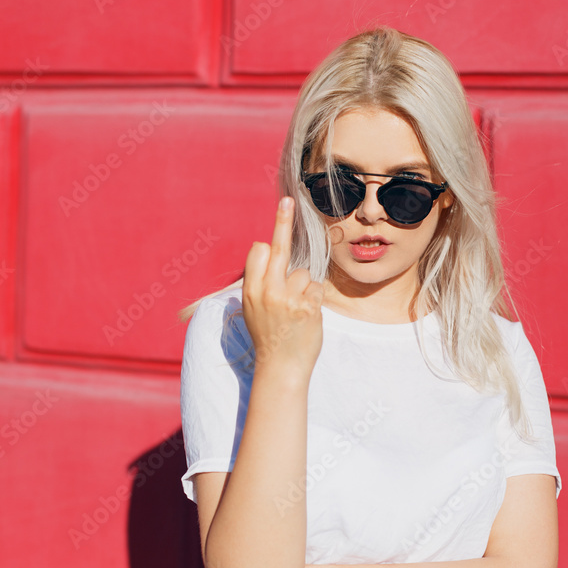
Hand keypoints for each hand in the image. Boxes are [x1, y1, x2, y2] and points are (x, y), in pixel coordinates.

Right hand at [242, 196, 323, 375]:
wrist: (280, 367)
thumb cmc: (269, 335)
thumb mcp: (253, 308)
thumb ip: (261, 283)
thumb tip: (268, 252)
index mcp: (250, 290)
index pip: (259, 251)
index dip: (268, 246)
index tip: (276, 219)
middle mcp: (266, 291)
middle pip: (278, 247)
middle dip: (282, 221)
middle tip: (288, 200)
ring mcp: (287, 299)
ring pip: (304, 273)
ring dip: (305, 288)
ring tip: (296, 311)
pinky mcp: (307, 307)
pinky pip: (317, 288)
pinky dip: (315, 299)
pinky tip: (307, 316)